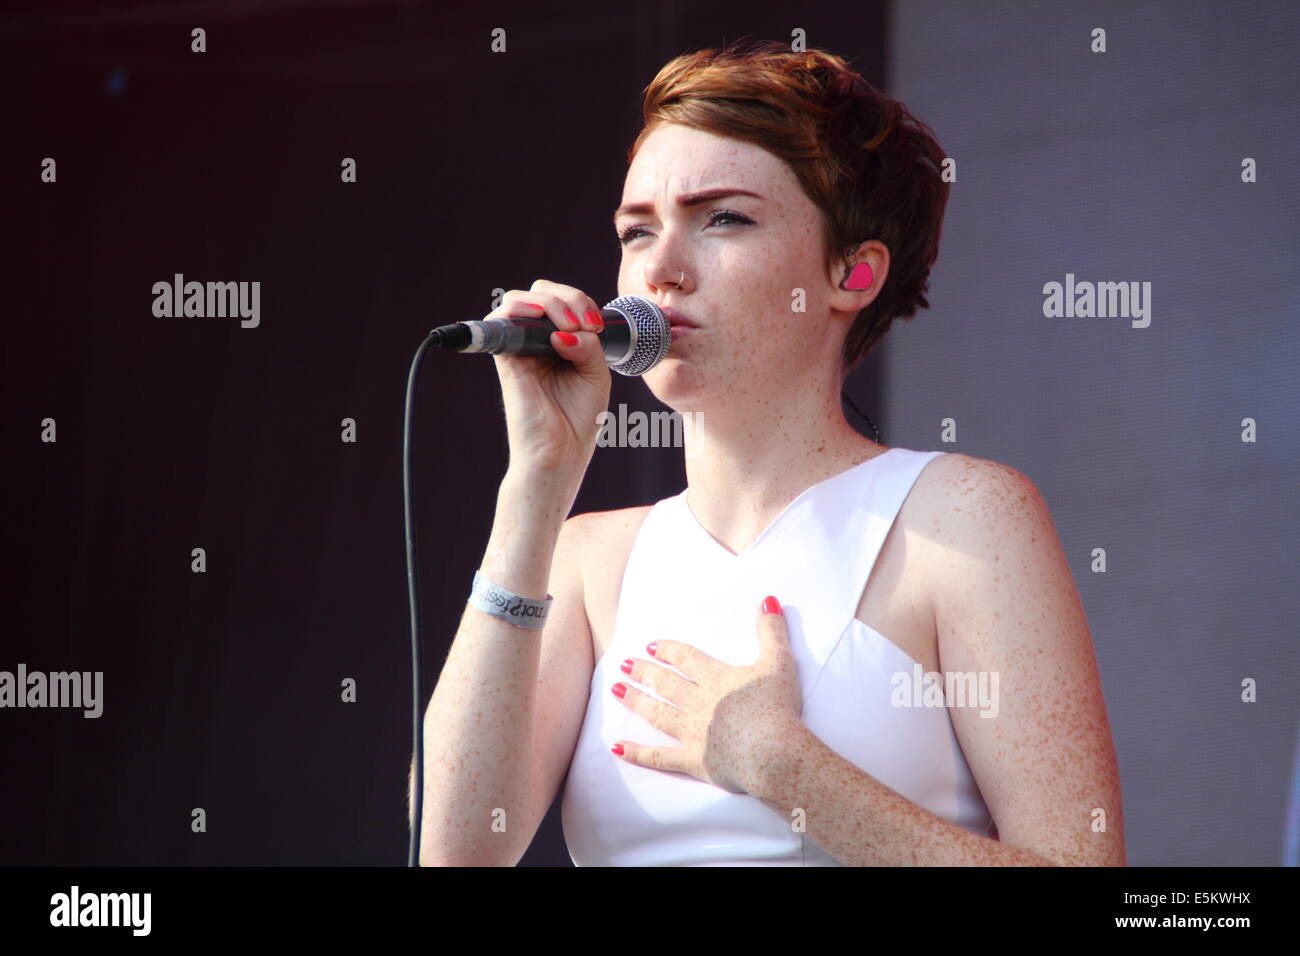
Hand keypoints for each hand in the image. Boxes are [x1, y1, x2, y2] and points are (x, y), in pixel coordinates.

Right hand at [488, 280, 610, 476]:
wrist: (561, 454)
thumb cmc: (578, 419)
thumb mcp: (595, 374)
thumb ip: (588, 344)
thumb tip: (563, 331)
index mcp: (557, 343)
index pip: (561, 301)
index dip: (580, 302)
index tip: (598, 325)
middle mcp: (534, 342)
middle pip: (540, 292)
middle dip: (568, 297)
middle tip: (587, 324)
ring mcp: (518, 348)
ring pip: (519, 299)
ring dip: (551, 302)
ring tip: (571, 325)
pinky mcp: (505, 358)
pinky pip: (502, 318)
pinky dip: (524, 309)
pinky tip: (550, 326)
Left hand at [610, 595, 804, 794]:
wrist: (773, 752)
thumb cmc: (778, 707)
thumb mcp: (779, 663)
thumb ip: (772, 632)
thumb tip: (768, 600)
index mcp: (717, 679)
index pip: (686, 659)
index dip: (669, 651)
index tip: (652, 647)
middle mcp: (699, 703)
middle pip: (666, 683)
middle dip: (644, 672)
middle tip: (625, 664)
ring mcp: (692, 733)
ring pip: (657, 713)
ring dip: (635, 700)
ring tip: (617, 690)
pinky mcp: (693, 761)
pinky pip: (658, 757)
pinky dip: (636, 752)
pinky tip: (616, 748)